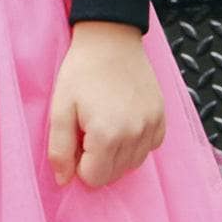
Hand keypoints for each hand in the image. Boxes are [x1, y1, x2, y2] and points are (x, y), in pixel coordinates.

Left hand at [47, 21, 165, 188]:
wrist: (111, 39)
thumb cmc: (81, 72)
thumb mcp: (59, 109)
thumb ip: (59, 150)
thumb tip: (64, 182)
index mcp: (107, 135)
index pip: (94, 178)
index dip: (79, 164)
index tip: (76, 139)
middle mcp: (134, 135)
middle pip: (114, 174)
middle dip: (97, 161)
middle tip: (88, 131)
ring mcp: (152, 126)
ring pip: (133, 164)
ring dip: (117, 155)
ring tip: (105, 126)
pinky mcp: (161, 117)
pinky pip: (150, 147)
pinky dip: (136, 143)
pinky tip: (124, 123)